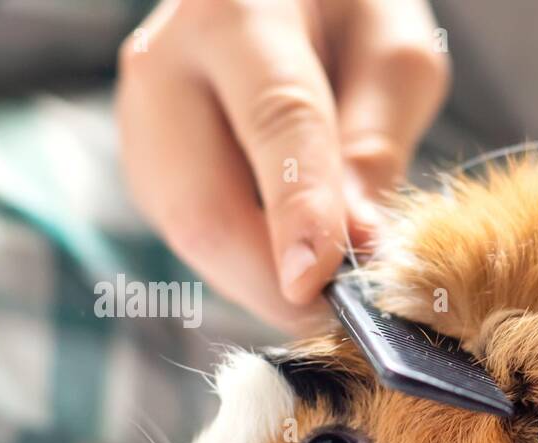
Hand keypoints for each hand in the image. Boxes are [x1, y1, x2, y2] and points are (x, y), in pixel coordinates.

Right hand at [117, 0, 448, 331]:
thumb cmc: (348, 10)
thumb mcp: (395, 52)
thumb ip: (378, 141)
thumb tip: (360, 244)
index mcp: (239, 11)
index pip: (274, 123)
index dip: (298, 212)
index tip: (319, 282)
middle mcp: (168, 61)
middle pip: (203, 204)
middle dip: (274, 282)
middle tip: (344, 316)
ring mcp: (142, 117)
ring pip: (191, 235)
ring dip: (263, 282)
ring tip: (329, 292)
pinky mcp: (146, 161)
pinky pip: (192, 236)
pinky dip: (247, 266)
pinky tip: (293, 265)